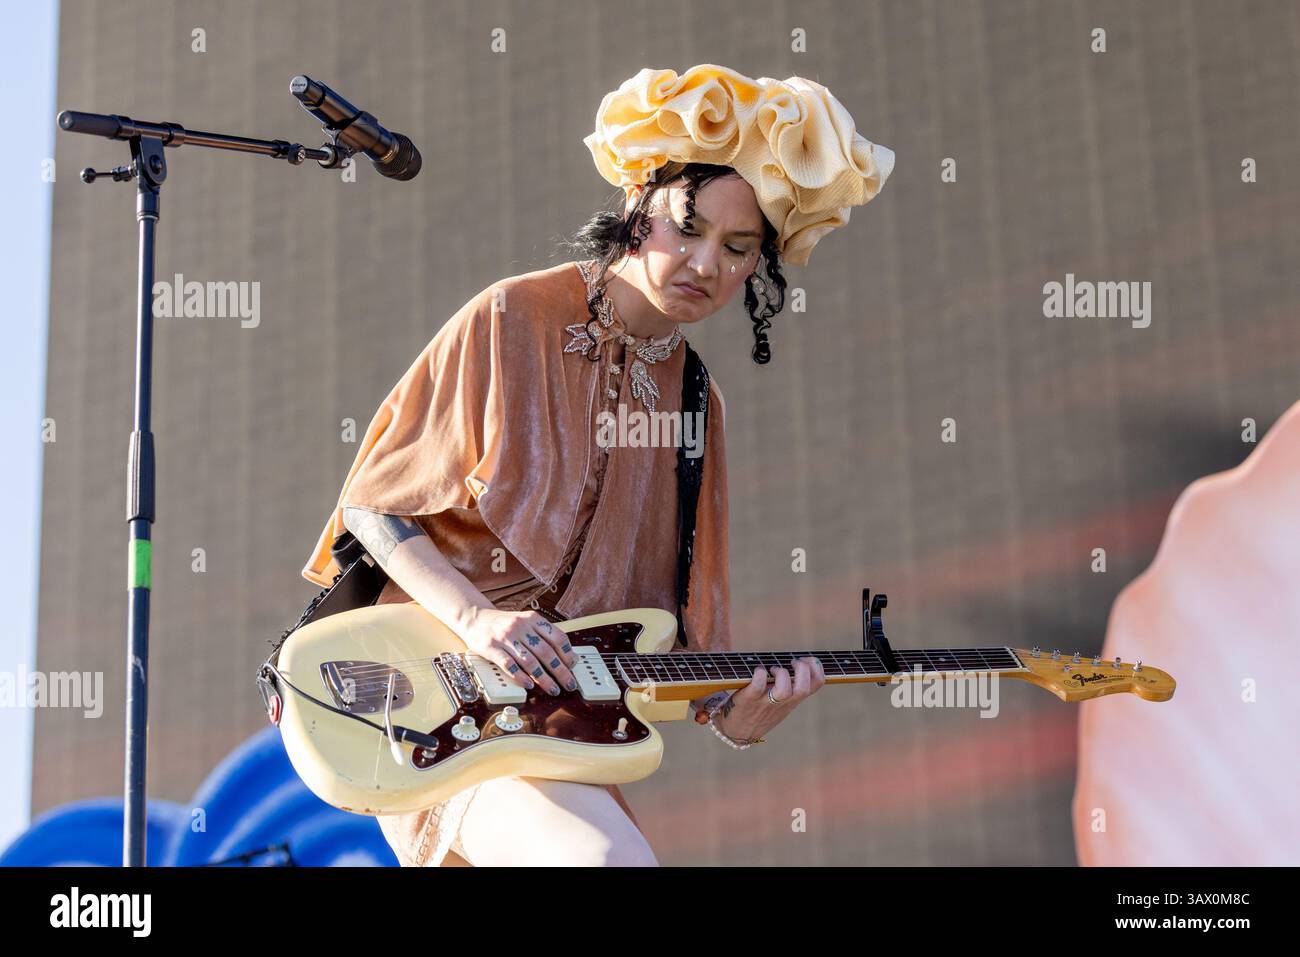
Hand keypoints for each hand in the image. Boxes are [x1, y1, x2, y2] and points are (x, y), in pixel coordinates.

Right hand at [457, 607, 579, 695]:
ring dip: (544, 678)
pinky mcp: (491, 648)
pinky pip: (509, 664)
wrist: (475, 618)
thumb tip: (566, 656)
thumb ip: (543, 635)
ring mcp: (505, 638)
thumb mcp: (526, 621)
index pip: (557, 637)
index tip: (573, 667)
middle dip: (561, 671)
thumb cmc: (504, 624)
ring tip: (553, 689)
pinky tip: (529, 685)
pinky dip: (520, 676)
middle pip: (546, 652)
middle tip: (569, 684)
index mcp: (533, 619)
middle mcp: (521, 627)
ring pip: (530, 661)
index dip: (568, 654)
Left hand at [699, 657, 826, 741]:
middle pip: (803, 688)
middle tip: (791, 662)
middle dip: (802, 669)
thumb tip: (799, 660)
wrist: (737, 731)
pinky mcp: (748, 700)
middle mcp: (782, 703)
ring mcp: (766, 703)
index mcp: (792, 700)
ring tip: (773, 669)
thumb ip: (790, 687)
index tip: (808, 659)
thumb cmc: (760, 711)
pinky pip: (758, 686)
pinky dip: (760, 674)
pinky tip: (757, 671)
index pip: (816, 684)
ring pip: (784, 691)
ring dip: (781, 674)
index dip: (817, 668)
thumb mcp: (781, 702)